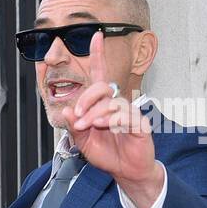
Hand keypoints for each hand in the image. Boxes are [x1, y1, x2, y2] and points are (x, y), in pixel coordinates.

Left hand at [61, 32, 158, 196]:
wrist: (125, 171)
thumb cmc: (107, 153)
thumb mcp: (83, 141)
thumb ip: (75, 126)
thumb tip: (68, 110)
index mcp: (102, 104)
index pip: (100, 76)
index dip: (98, 56)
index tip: (95, 36)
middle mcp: (116, 104)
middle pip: (100, 87)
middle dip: (86, 100)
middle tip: (78, 117)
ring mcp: (128, 112)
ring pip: (110, 102)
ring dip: (94, 114)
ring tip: (88, 127)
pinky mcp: (139, 123)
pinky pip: (123, 115)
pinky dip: (110, 120)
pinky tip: (103, 127)